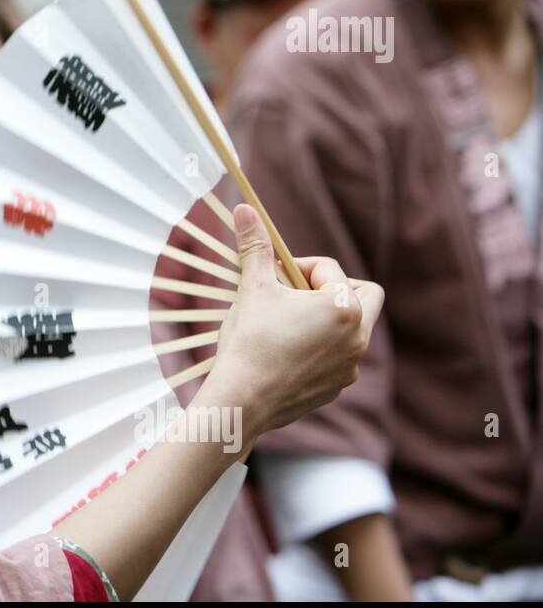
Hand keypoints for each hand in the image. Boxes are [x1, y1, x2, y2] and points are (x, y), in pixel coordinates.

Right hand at [200, 204, 384, 448]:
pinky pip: (338, 358)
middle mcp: (359, 337)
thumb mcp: (253, 289)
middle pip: (365, 295)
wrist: (242, 400)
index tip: (273, 275)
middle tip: (298, 293)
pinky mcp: (337, 388)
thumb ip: (255, 247)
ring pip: (353, 329)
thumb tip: (245, 207)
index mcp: (344, 307)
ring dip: (326, 319)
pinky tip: (285, 352)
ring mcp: (351, 366)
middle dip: (334, 288)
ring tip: (288, 322)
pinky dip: (319, 349)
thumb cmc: (249, 341)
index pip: (329, 269)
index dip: (298, 266)